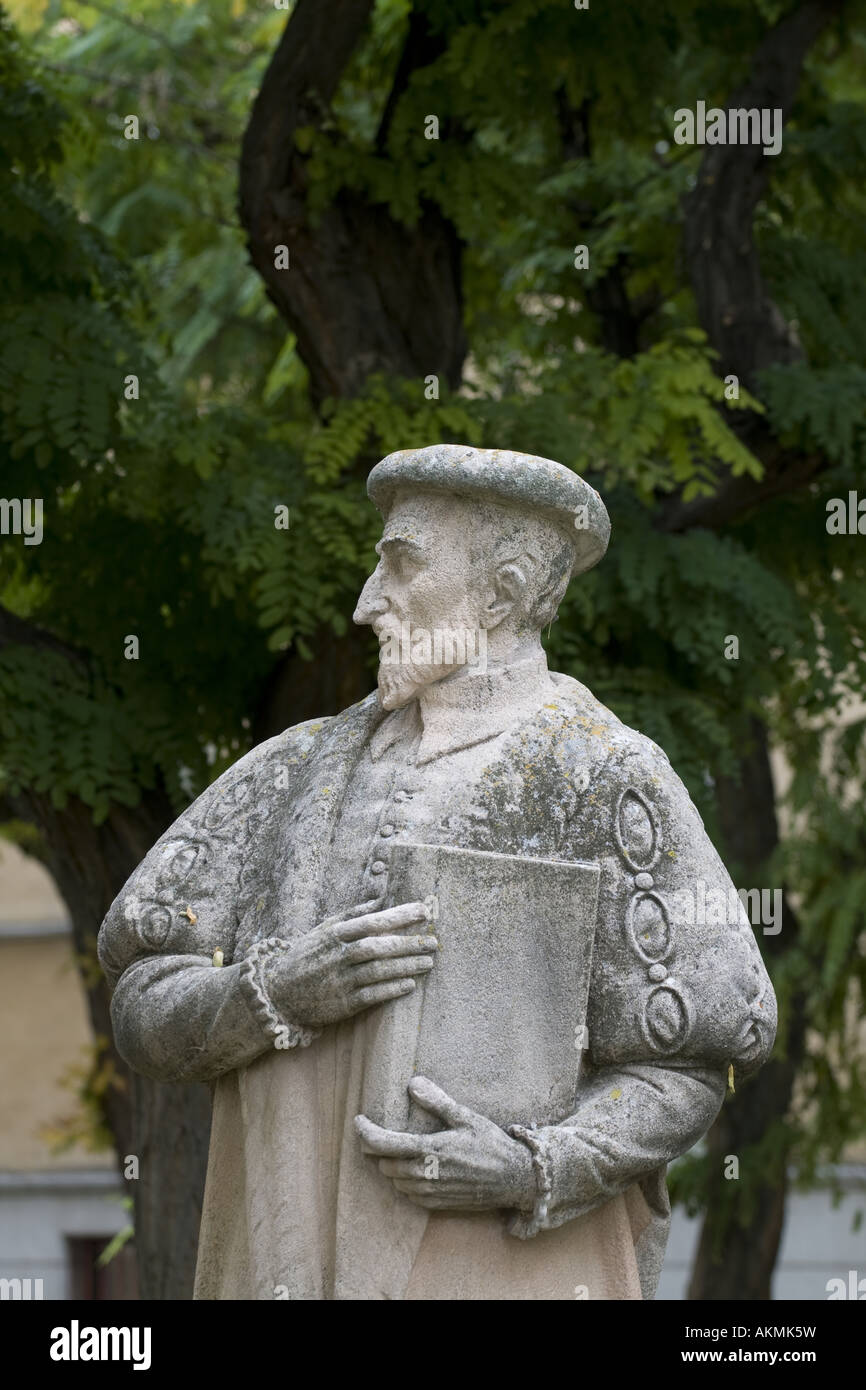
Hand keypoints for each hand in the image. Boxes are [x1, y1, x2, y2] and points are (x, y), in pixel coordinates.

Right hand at [264, 897, 436, 1028]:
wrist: (278, 992)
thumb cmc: (307, 956)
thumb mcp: (323, 930)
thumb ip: (351, 916)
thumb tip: (379, 900)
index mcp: (335, 934)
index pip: (372, 921)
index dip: (399, 915)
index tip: (423, 911)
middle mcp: (338, 956)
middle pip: (379, 947)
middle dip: (409, 943)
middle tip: (434, 942)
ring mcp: (340, 980)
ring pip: (378, 971)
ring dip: (406, 966)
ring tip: (428, 962)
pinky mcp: (342, 1004)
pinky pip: (372, 995)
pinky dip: (391, 990)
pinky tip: (409, 985)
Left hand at [355, 1076, 535, 1212]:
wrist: (513, 1179)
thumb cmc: (491, 1145)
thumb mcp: (466, 1117)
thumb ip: (437, 1102)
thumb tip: (413, 1083)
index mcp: (429, 1149)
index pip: (383, 1144)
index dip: (365, 1133)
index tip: (358, 1121)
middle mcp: (424, 1174)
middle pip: (384, 1163)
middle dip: (378, 1149)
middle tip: (379, 1134)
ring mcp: (430, 1192)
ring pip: (394, 1180)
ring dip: (391, 1166)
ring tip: (397, 1150)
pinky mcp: (436, 1204)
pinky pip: (408, 1194)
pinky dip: (404, 1181)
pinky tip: (414, 1169)